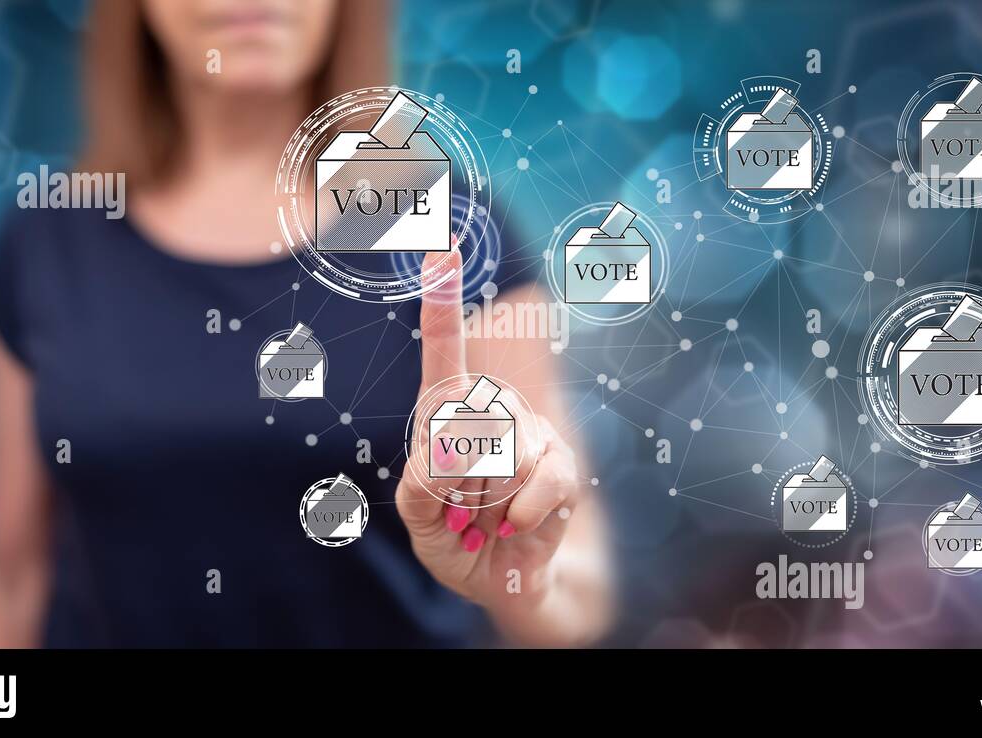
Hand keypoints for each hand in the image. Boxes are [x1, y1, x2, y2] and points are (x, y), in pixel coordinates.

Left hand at [394, 251, 582, 615]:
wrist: (501, 580)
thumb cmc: (452, 539)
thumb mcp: (419, 518)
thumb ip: (420, 488)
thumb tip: (454, 451)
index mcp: (444, 410)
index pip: (444, 349)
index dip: (443, 300)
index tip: (442, 247)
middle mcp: (492, 407)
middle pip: (468, 426)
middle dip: (456, 487)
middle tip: (461, 513)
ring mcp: (531, 432)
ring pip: (504, 456)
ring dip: (488, 506)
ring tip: (488, 520)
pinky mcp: (562, 464)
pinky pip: (542, 480)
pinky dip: (520, 517)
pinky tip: (514, 527)